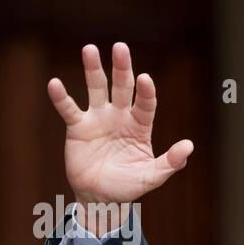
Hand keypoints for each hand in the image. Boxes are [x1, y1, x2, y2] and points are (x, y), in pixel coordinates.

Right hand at [46, 42, 192, 207]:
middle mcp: (120, 117)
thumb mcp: (151, 177)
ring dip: (93, 70)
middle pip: (122, 87)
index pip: (145, 104)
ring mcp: (98, 119)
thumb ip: (170, 163)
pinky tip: (54, 83)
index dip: (145, 92)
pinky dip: (61, 97)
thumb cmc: (129, 185)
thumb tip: (189, 146)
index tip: (145, 78)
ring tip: (90, 49)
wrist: (101, 197)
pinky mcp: (78, 127)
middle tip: (121, 47)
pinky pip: (69, 109)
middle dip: (122, 68)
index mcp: (140, 126)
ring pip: (96, 89)